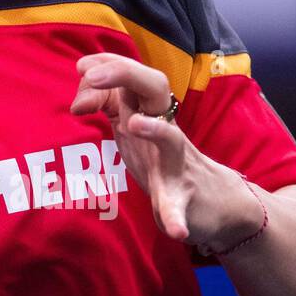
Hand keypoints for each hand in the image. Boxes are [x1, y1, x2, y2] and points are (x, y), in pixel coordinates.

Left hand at [69, 52, 264, 253]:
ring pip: (171, 140)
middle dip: (124, 74)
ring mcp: (177, 165)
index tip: (81, 66)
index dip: (108, 65)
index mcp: (150, 112)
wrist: (218, 203)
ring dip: (154, 131)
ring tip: (134, 124)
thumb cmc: (162, 158)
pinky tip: (176, 230)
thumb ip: (108, 105)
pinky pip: (179, 206)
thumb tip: (78, 101)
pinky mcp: (184, 200)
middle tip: (91, 76)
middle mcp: (166, 129)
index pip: (133, 74)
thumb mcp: (134, 125)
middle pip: (155, 87)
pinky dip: (176, 217)